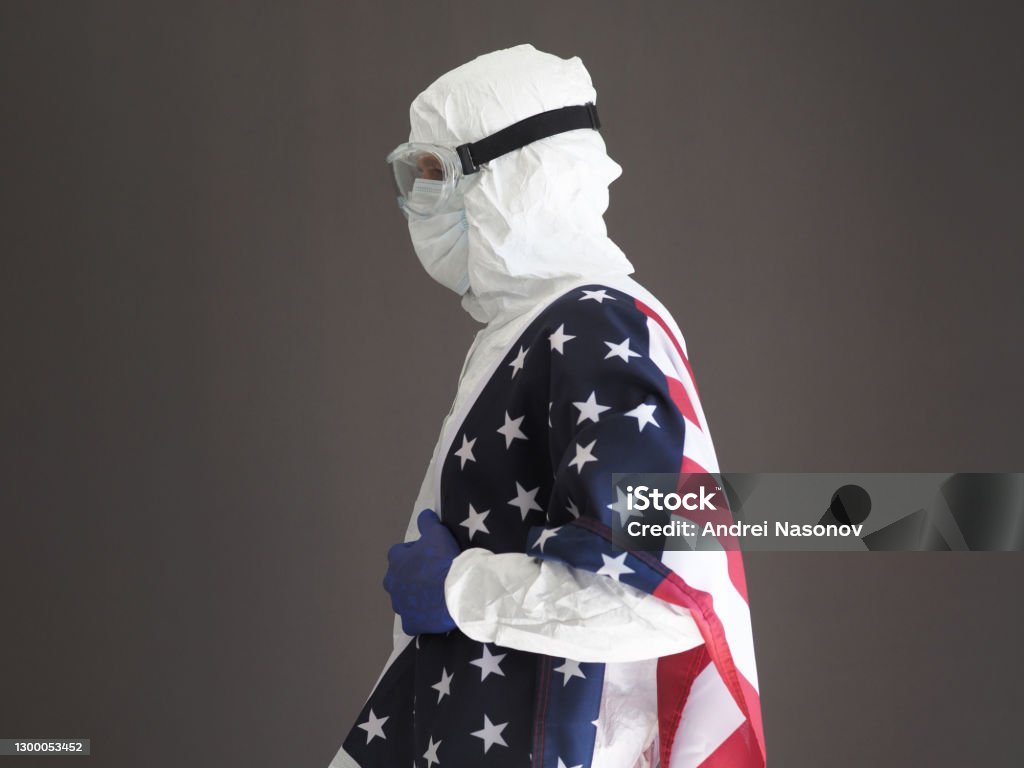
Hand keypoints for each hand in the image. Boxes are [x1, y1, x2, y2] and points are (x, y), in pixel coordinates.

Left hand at [383, 509, 459, 635]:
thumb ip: (427, 523)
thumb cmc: (443, 560)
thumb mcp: (437, 534)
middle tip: (430, 574)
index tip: (427, 554)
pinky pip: (411, 621)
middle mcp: (392, 584)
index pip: (398, 553)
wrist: (456, 590)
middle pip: (396, 578)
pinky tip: (431, 615)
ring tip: (433, 594)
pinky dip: (419, 618)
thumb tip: (424, 514)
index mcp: (396, 561)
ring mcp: (400, 605)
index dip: (413, 552)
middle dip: (409, 576)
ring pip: (403, 600)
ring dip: (414, 596)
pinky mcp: (410, 623)